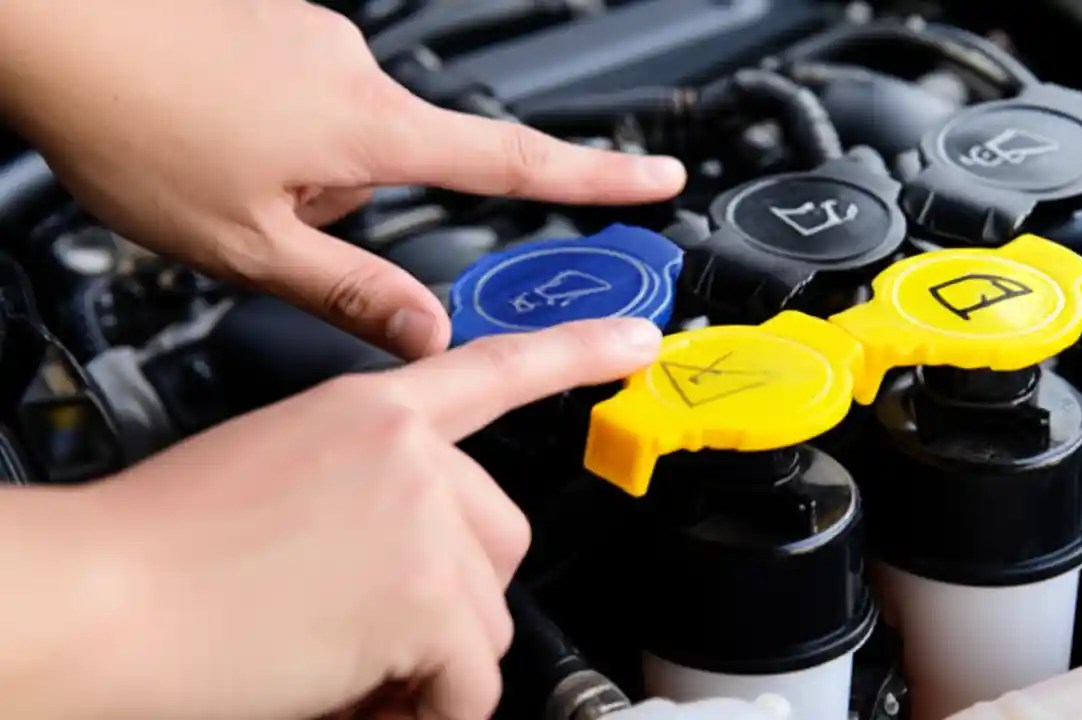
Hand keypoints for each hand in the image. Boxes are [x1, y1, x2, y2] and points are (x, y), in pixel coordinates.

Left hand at [0, 0, 685, 358]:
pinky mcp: (279, 23)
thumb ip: (353, 293)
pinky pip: (301, 94)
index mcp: (370, 131)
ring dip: (298, 168)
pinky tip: (208, 128)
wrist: (49, 21)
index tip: (659, 178)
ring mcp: (316, 38)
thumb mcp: (249, 244)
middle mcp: (357, 73)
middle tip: (260, 209)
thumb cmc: (136, 124)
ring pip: (339, 135)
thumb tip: (431, 337)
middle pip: (396, 166)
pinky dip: (268, 127)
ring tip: (219, 164)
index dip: (597, 177)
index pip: (515, 163)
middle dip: (342, 204)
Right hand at [66, 318, 661, 719]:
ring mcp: (422, 519)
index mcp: (368, 414)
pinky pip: (471, 683)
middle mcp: (408, 454)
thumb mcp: (277, 478)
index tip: (637, 342)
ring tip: (340, 664)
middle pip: (500, 537)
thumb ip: (365, 495)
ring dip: (427, 661)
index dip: (574, 353)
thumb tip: (417, 556)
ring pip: (485, 618)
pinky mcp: (426, 593)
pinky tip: (359, 697)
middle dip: (453, 598)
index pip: (492, 369)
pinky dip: (425, 711)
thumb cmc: (161, 551)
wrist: (99, 600)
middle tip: (378, 633)